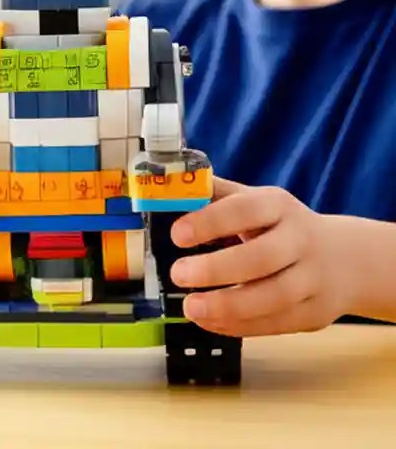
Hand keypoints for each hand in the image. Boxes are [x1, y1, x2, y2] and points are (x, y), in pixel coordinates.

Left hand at [169, 177, 353, 336]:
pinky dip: (240, 326)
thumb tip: (168, 187)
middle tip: (178, 274)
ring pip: (275, 297)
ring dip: (228, 306)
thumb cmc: (278, 226)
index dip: (211, 222)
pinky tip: (209, 321)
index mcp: (278, 206)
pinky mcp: (315, 312)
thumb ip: (212, 195)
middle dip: (217, 269)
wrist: (346, 258)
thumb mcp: (253, 201)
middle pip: (263, 257)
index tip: (177, 235)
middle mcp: (300, 240)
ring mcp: (313, 279)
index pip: (246, 210)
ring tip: (191, 307)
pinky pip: (277, 323)